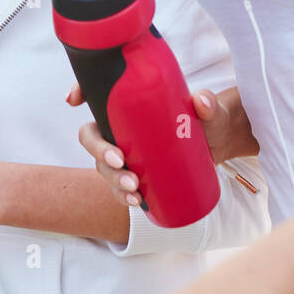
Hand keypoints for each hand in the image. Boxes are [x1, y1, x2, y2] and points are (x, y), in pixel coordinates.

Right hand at [65, 84, 239, 206]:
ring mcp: (129, 152)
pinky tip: (136, 202)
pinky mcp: (140, 173)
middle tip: (120, 161)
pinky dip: (123, 197)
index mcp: (131, 103)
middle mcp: (123, 127)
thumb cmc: (209, 116)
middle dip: (99, 152)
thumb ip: (207, 103)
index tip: (73, 101)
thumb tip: (201, 101)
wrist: (220, 141)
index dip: (79, 91)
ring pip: (103, 167)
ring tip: (134, 189)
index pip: (96, 92)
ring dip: (112, 179)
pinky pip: (120, 188)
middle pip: (93, 138)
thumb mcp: (209, 108)